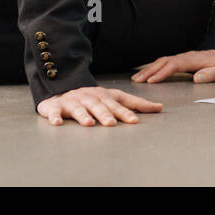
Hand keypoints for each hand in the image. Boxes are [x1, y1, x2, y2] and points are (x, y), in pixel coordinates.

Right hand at [35, 86, 162, 125]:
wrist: (62, 91)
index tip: (135, 121)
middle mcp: (90, 98)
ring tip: (89, 124)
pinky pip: (54, 112)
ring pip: (79, 109)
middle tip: (112, 123)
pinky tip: (57, 123)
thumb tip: (160, 108)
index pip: (118, 103)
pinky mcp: (56, 107)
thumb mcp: (114, 98)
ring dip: (83, 116)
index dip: (126, 111)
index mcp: (104, 96)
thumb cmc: (93, 98)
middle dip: (105, 114)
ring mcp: (73, 102)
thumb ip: (136, 104)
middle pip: (99, 106)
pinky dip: (55, 117)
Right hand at [132, 50, 214, 83]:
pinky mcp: (184, 60)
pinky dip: (156, 67)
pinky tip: (148, 73)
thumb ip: (213, 74)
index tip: (152, 81)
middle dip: (150, 70)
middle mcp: (188, 56)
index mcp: (196, 59)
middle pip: (166, 61)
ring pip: (164, 61)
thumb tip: (198, 78)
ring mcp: (185, 57)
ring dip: (150, 69)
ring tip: (138, 78)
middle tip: (137, 80)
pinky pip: (167, 62)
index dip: (162, 72)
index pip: (175, 65)